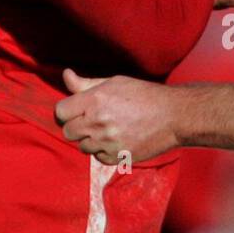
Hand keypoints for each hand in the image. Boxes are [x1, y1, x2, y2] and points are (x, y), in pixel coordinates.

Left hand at [55, 69, 179, 165]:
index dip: (67, 111)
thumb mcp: (114, 82)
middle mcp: (98, 122)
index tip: (76, 111)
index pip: (60, 111)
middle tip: (92, 120)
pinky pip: (97, 157)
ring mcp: (107, 142)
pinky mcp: (117, 157)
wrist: (173, 116)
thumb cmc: (144, 95)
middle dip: (76, 126)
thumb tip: (66, 75)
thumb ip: (86, 83)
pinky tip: (116, 140)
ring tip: (108, 130)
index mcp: (95, 100)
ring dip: (90, 139)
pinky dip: (103, 151)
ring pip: (82, 146)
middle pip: (68, 131)